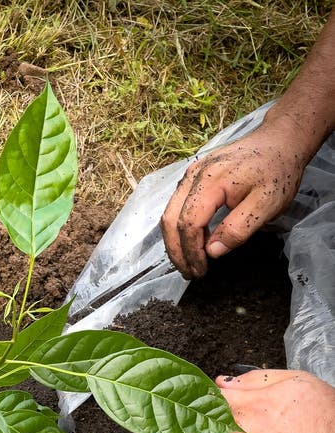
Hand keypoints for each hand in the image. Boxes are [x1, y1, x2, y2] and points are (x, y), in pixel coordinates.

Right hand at [160, 119, 307, 278]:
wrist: (280, 141)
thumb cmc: (277, 171)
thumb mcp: (266, 205)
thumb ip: (238, 229)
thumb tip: (212, 252)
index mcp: (210, 181)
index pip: (189, 223)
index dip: (191, 252)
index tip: (200, 271)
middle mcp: (194, 175)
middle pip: (171, 219)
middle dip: (177, 251)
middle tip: (190, 273)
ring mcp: (191, 173)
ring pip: (170, 213)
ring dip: (175, 241)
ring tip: (188, 262)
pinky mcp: (194, 175)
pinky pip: (177, 205)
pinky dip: (180, 227)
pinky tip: (193, 241)